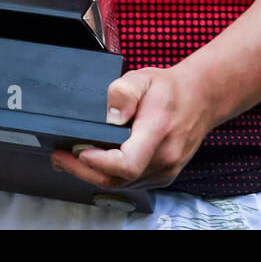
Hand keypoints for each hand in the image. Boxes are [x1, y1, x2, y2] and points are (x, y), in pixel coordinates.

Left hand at [51, 65, 215, 189]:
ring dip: (93, 174)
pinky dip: (109, 175)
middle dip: (83, 170)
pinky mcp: (162, 175)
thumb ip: (123, 92)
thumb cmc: (170, 89)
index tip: (77, 150)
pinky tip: (93, 162)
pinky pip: (131, 182)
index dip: (98, 162)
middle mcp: (163, 159)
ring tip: (69, 158)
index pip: (127, 162)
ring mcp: (164, 171)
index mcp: (157, 133)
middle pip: (118, 178)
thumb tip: (109, 115)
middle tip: (59, 156)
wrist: (201, 99)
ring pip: (122, 183)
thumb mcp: (143, 78)